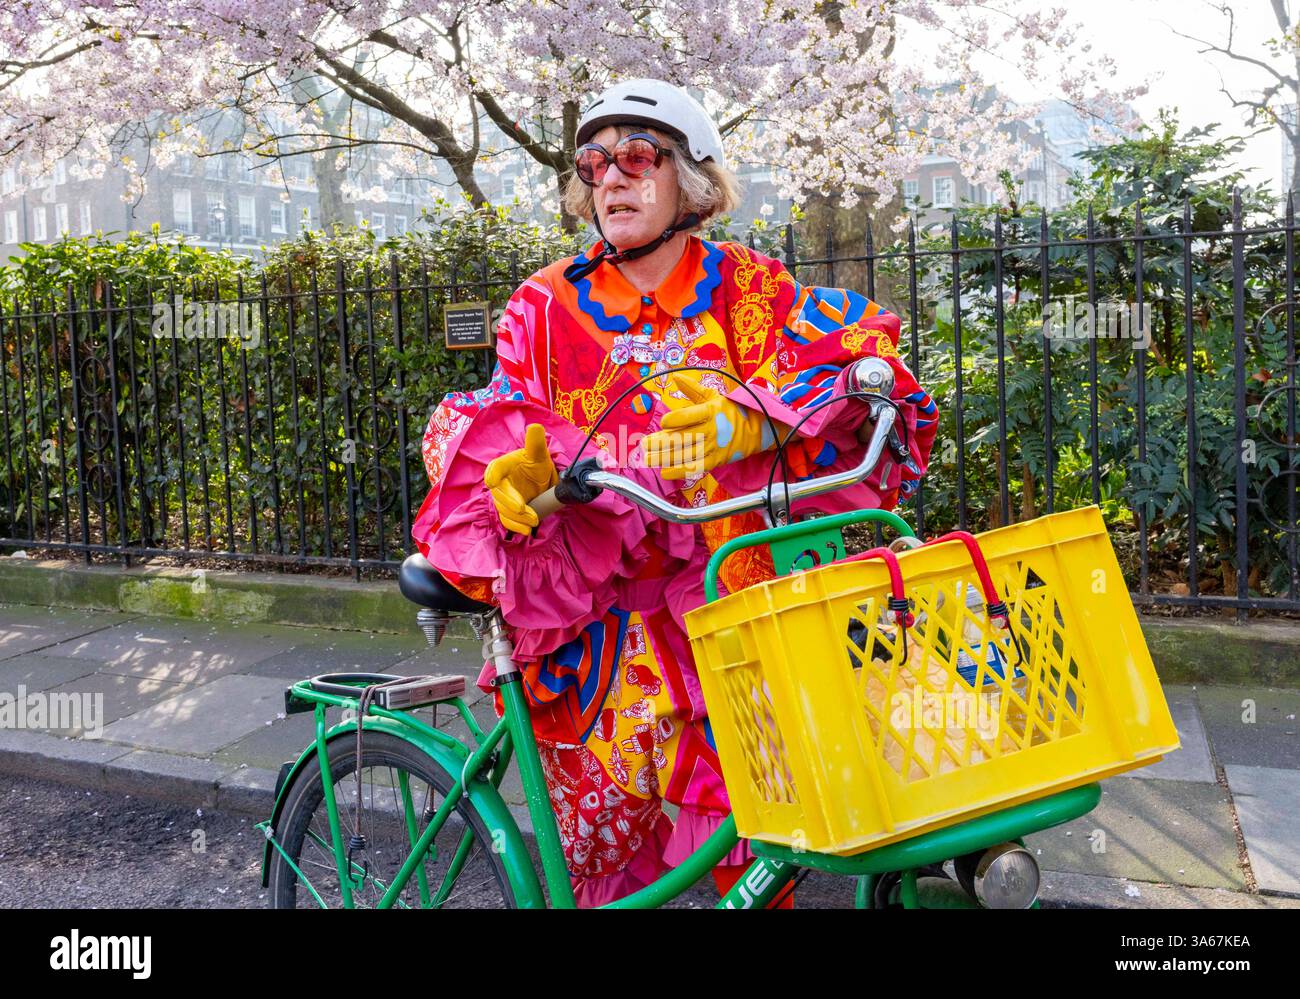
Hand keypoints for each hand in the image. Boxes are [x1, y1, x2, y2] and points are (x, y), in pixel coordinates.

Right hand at [483, 423, 557, 532]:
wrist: (539, 482)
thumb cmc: (536, 465)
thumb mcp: (539, 454)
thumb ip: (535, 442)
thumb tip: (535, 427)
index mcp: (502, 466)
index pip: (495, 469)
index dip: (493, 475)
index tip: (492, 482)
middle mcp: (498, 483)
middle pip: (499, 494)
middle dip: (511, 503)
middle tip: (525, 510)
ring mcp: (501, 498)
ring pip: (503, 510)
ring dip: (517, 518)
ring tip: (534, 521)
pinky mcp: (506, 512)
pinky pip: (507, 521)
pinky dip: (516, 527)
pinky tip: (527, 531)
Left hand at [641, 373, 774, 479]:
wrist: (755, 430)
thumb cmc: (729, 411)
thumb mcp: (713, 396)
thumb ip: (692, 389)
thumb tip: (675, 377)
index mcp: (709, 411)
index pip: (687, 416)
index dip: (672, 420)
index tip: (663, 423)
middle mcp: (710, 430)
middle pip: (681, 438)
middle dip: (660, 443)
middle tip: (643, 445)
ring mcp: (712, 447)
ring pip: (684, 455)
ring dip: (664, 458)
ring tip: (647, 459)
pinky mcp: (715, 461)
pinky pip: (694, 468)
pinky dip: (678, 471)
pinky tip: (664, 472)